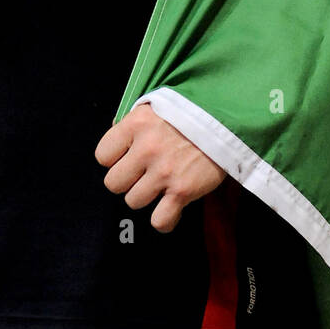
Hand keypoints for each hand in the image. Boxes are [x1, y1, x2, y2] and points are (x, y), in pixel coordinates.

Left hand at [95, 102, 225, 231]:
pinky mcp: (183, 190)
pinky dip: (164, 220)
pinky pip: (160, 221)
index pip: (102, 156)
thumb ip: (131, 124)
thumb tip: (112, 141)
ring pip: (133, 202)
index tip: (128, 158)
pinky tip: (170, 209)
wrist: (227, 120)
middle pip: (113, 183)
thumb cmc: (189, 113)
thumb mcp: (155, 107)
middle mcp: (146, 148)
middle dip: (128, 181)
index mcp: (135, 125)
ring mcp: (164, 171)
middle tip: (144, 174)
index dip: (114, 160)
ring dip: (146, 197)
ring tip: (161, 186)